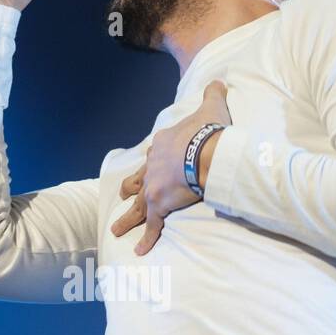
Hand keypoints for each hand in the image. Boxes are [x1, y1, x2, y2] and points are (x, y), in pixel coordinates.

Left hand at [110, 79, 231, 255]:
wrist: (205, 151)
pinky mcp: (161, 206)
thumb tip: (219, 82)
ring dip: (127, 219)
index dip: (153, 161)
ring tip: (116, 229)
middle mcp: (152, 167)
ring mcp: (154, 188)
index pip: (155, 154)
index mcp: (162, 145)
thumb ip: (212, 94)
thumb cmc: (207, 130)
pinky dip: (146, 240)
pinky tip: (138, 252)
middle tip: (123, 195)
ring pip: (137, 206)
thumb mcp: (210, 106)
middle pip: (138, 180)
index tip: (151, 165)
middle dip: (131, 189)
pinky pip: (153, 227)